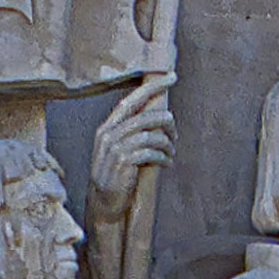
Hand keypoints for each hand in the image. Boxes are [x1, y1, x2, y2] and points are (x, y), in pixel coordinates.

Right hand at [87, 68, 174, 203]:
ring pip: (150, 135)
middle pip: (144, 116)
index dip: (152, 87)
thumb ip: (130, 131)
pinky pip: (150, 153)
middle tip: (175, 132)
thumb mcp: (117, 148)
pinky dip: (163, 157)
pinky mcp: (123, 163)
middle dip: (165, 122)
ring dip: (166, 143)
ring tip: (172, 151)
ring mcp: (115, 149)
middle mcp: (109, 135)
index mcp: (107, 128)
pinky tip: (167, 163)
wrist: (104, 202)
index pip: (130, 100)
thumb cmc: (115, 174)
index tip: (172, 76)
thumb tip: (158, 116)